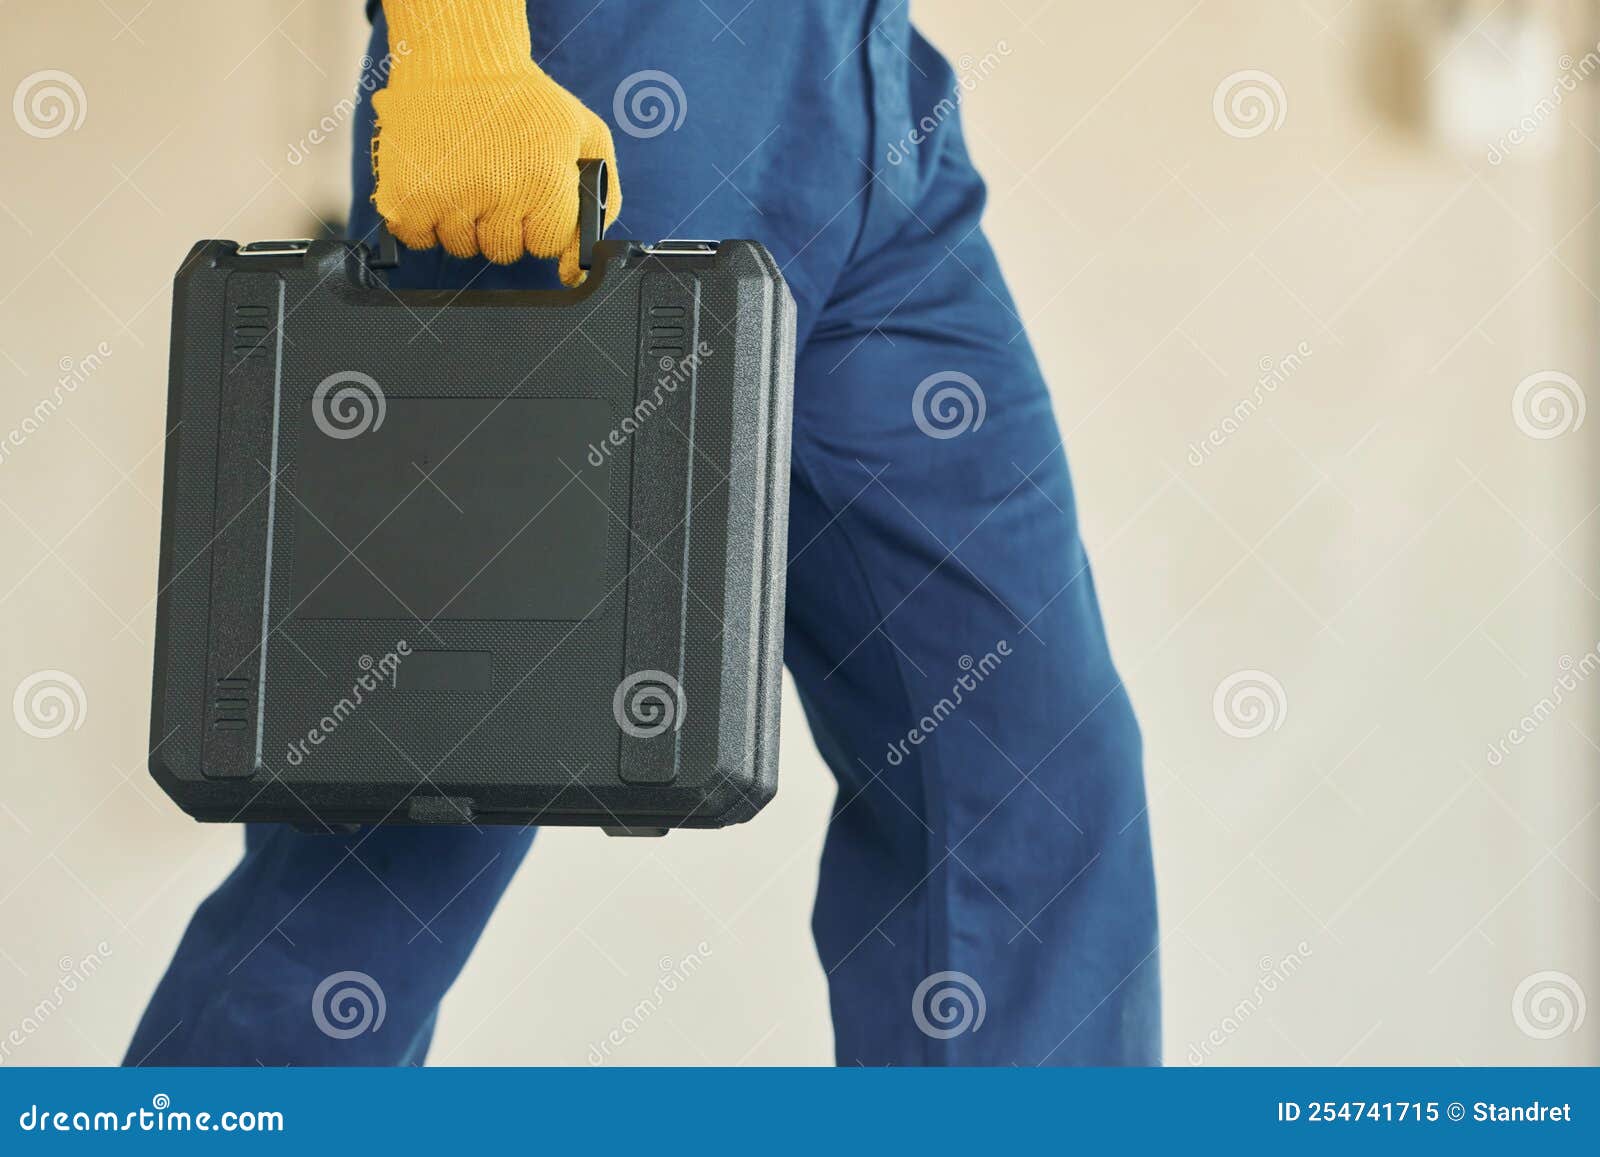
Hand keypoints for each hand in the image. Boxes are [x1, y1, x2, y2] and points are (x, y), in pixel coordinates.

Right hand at [371, 1, 619, 283]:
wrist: (459, 58)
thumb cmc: (526, 101)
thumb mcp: (586, 135)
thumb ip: (604, 199)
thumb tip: (578, 269)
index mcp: (545, 179)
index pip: (547, 245)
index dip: (540, 223)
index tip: (530, 194)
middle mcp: (498, 191)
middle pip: (504, 251)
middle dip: (503, 224)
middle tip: (495, 178)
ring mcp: (449, 197)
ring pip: (461, 247)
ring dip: (463, 222)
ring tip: (465, 174)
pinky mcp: (406, 196)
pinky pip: (418, 238)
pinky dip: (424, 220)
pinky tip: (436, 182)